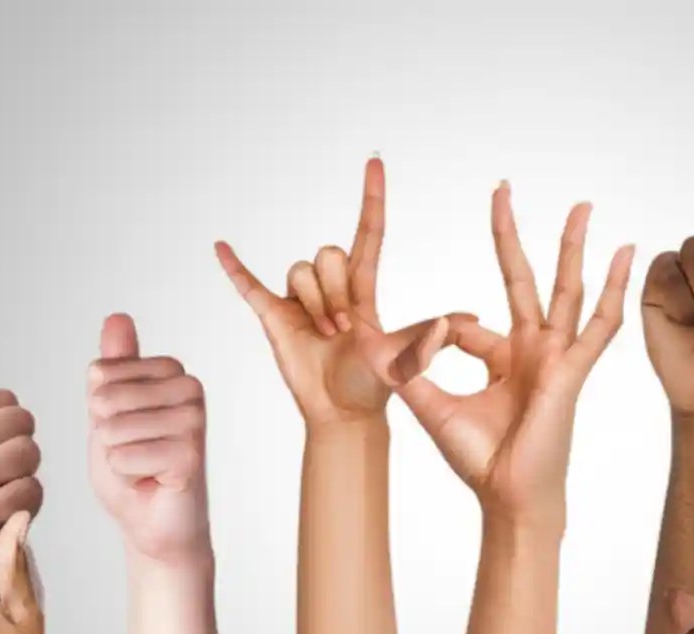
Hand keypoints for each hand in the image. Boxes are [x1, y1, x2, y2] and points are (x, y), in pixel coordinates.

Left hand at [87, 314, 210, 566]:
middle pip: (105, 398)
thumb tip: (117, 317)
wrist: (153, 523)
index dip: (98, 411)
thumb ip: (115, 367)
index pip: (100, 373)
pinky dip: (127, 477)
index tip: (126, 431)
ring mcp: (195, 419)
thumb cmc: (134, 469)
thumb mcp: (110, 411)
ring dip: (117, 458)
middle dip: (106, 435)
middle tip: (134, 453)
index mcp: (172, 373)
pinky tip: (154, 482)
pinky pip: (125, 456)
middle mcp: (191, 389)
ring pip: (113, 428)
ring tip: (143, 468)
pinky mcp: (192, 453)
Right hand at [215, 158, 463, 427]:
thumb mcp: (405, 353)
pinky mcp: (275, 316)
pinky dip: (234, 267)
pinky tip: (220, 247)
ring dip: (313, 303)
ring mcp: (300, 300)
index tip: (376, 162)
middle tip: (342, 328)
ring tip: (323, 334)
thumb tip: (473, 319)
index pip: (368, 231)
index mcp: (362, 286)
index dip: (372, 198)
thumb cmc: (374, 383)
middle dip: (334, 290)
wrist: (343, 411)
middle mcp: (331, 286)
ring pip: (300, 271)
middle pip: (327, 254)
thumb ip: (431, 333)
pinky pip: (250, 285)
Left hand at [386, 180, 634, 525]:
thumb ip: (405, 371)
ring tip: (582, 206)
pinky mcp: (572, 371)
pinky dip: (614, 289)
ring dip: (571, 246)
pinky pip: (599, 324)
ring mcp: (557, 357)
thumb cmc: (480, 461)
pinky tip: (626, 256)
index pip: (470, 326)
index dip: (442, 333)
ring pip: (566, 289)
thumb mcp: (432, 407)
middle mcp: (534, 351)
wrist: (509, 499)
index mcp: (503, 360)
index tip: (417, 348)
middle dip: (512, 236)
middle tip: (502, 190)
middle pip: (525, 280)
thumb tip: (365, 341)